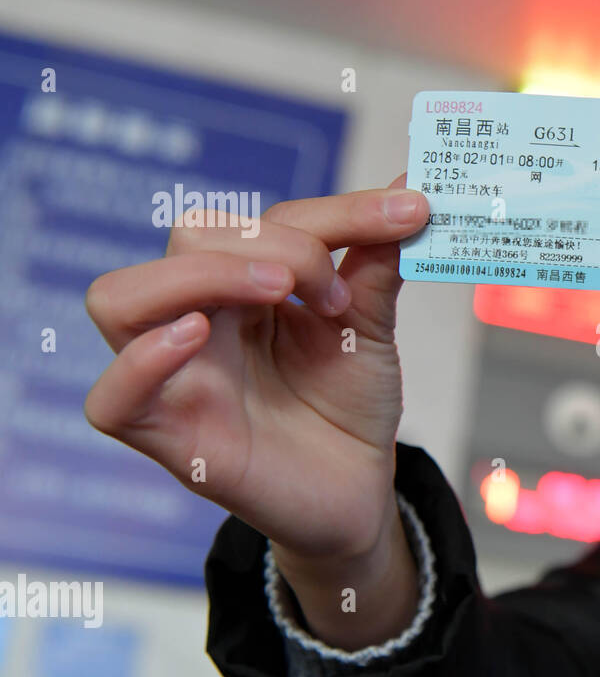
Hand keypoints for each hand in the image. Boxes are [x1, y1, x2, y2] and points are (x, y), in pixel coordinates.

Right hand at [84, 174, 428, 562]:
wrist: (360, 492)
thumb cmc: (348, 408)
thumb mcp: (368, 329)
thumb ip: (378, 262)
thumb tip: (412, 184)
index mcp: (243, 287)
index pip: (266, 220)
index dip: (338, 211)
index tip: (408, 215)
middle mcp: (199, 320)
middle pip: (190, 237)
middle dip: (274, 243)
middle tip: (335, 290)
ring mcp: (175, 377)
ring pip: (121, 297)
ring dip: (201, 276)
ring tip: (279, 291)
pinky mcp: (170, 437)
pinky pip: (111, 398)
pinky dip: (142, 361)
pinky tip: (197, 338)